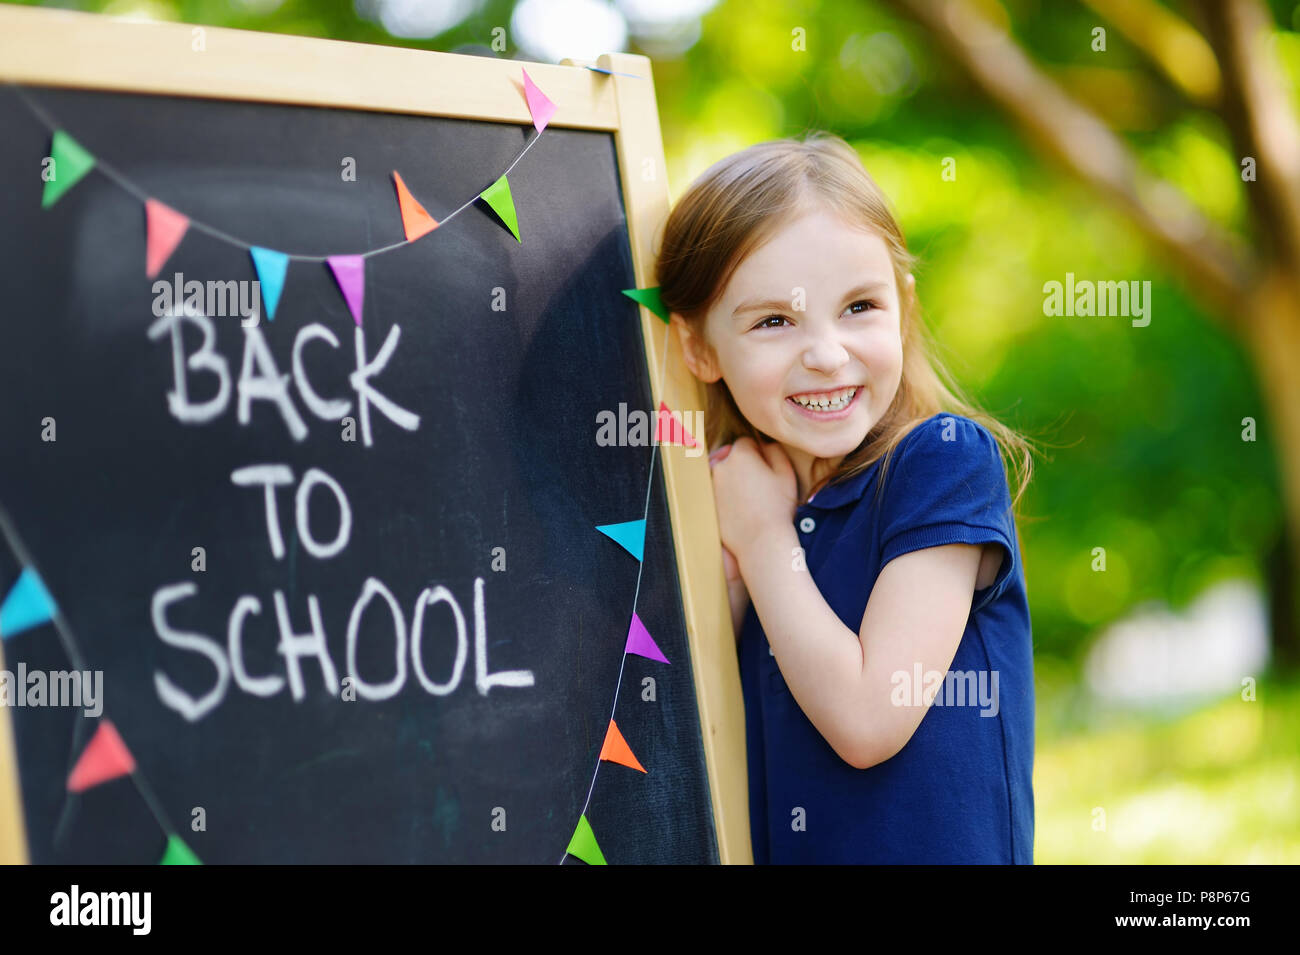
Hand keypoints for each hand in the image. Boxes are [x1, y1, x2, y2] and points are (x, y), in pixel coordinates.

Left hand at [707, 438, 797, 563]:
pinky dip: (725, 495)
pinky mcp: (708, 503)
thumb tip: (765, 444)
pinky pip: (718, 492)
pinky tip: (739, 506)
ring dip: (732, 478)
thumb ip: (775, 451)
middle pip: (731, 457)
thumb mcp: (786, 473)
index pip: (747, 443)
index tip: (766, 468)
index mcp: (740, 455)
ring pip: (723, 474)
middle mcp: (720, 466)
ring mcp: (711, 486)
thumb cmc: (777, 506)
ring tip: (749, 495)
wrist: (761, 540)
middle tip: (758, 482)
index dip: (759, 453)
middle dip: (743, 464)